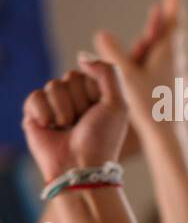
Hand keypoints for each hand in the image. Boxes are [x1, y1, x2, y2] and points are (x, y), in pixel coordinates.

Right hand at [21, 60, 127, 182]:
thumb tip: (82, 56)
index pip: (88, 73)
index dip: (94, 93)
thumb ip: (108, 73)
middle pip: (69, 77)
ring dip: (64, 109)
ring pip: (52, 85)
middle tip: (82, 123)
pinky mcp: (34, 114)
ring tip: (68, 127)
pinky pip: (35, 96)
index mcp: (95, 95)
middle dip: (79, 102)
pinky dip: (45, 112)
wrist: (80, 166)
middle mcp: (75, 98)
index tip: (99, 114)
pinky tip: (51, 127)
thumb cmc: (102, 139)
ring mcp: (54, 105)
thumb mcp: (117, 104)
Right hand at [94, 0, 187, 147]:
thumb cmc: (148, 104)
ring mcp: (179, 78)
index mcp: (168, 55)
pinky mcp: (177, 92)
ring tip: (166, 27)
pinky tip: (166, 64)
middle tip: (171, 1)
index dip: (173, 8)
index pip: (172, 25)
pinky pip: (170, 67)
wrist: (168, 136)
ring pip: (172, 52)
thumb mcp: (125, 76)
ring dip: (166, 37)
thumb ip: (113, 54)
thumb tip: (101, 34)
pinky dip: (165, 58)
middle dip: (168, 18)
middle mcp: (177, 64)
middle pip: (173, 35)